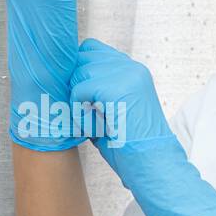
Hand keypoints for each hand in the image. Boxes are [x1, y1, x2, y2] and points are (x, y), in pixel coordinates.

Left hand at [70, 38, 215, 215]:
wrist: (153, 165)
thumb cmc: (129, 146)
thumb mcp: (110, 111)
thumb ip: (93, 92)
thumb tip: (62, 84)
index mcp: (132, 70)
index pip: (91, 50)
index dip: (80, 71)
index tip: (81, 99)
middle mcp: (131, 67)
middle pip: (82, 56)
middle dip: (76, 84)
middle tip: (86, 113)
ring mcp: (126, 75)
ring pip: (79, 73)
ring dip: (77, 100)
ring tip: (93, 123)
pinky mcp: (117, 88)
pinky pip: (79, 90)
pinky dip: (80, 112)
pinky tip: (94, 128)